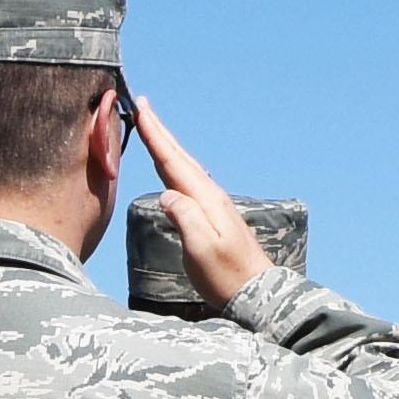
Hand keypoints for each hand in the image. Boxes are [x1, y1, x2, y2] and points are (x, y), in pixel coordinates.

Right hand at [127, 98, 269, 304]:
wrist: (256, 293)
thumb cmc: (227, 277)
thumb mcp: (201, 250)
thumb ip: (185, 218)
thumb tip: (166, 194)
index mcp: (206, 200)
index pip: (174, 162)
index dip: (156, 136)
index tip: (141, 111)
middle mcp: (211, 196)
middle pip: (180, 157)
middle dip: (160, 132)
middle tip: (143, 105)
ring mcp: (214, 204)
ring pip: (185, 167)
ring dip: (167, 146)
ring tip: (153, 129)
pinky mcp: (214, 215)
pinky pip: (189, 180)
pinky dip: (176, 166)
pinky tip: (173, 168)